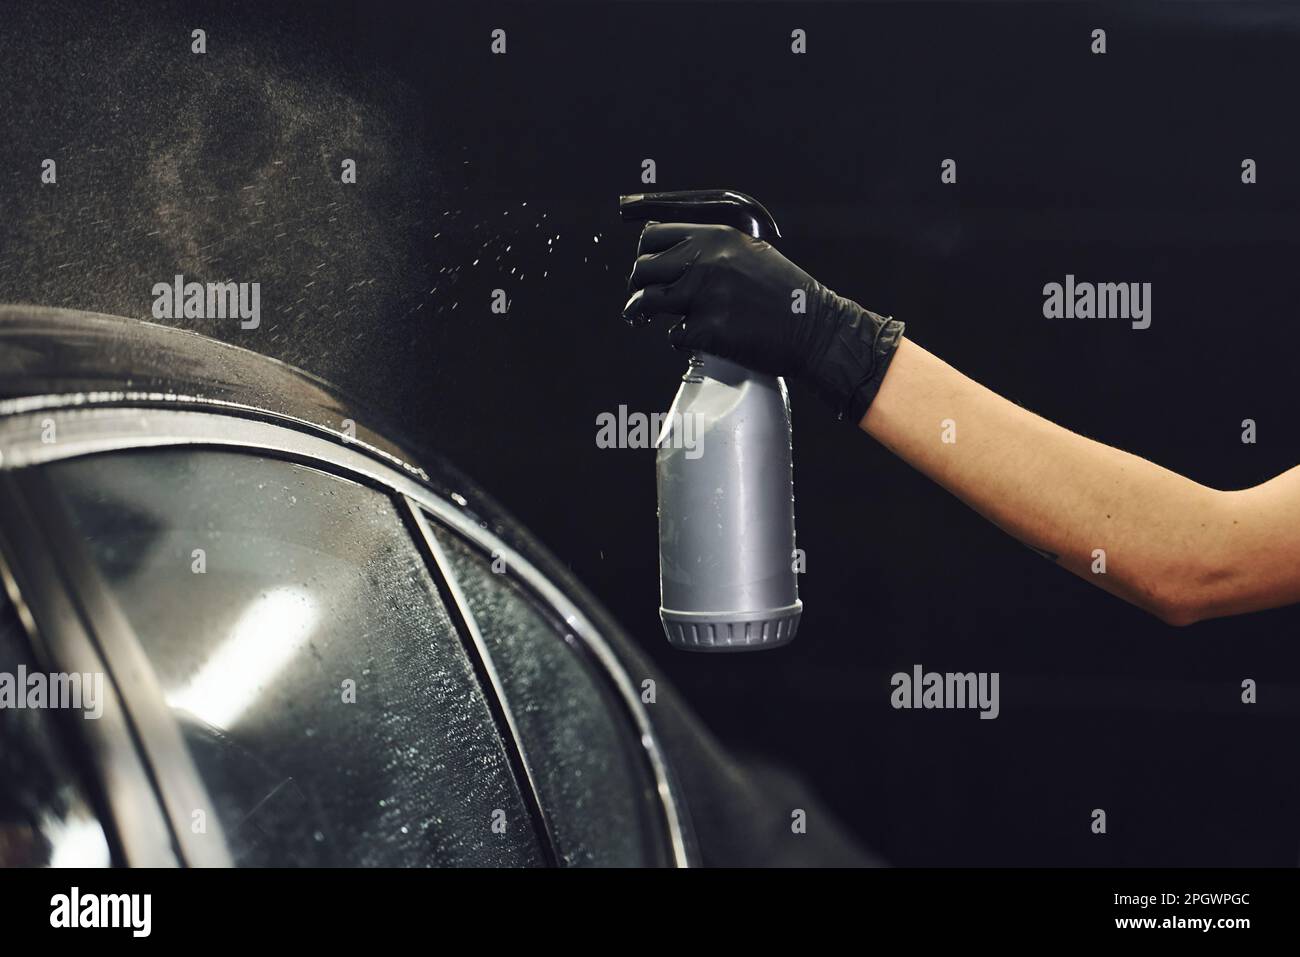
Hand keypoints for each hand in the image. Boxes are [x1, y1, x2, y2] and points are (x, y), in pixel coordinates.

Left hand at [623, 222, 904, 422]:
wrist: (815, 329)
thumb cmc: (788, 296)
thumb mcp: (751, 254)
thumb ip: (714, 251)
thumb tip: (676, 255)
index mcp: (716, 238)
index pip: (655, 236)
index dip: (645, 254)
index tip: (646, 268)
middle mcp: (706, 261)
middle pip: (644, 268)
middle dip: (636, 284)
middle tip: (639, 297)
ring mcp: (705, 296)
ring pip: (647, 301)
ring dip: (638, 312)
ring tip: (638, 318)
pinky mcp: (708, 329)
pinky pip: (674, 335)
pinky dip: (678, 340)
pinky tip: (691, 339)